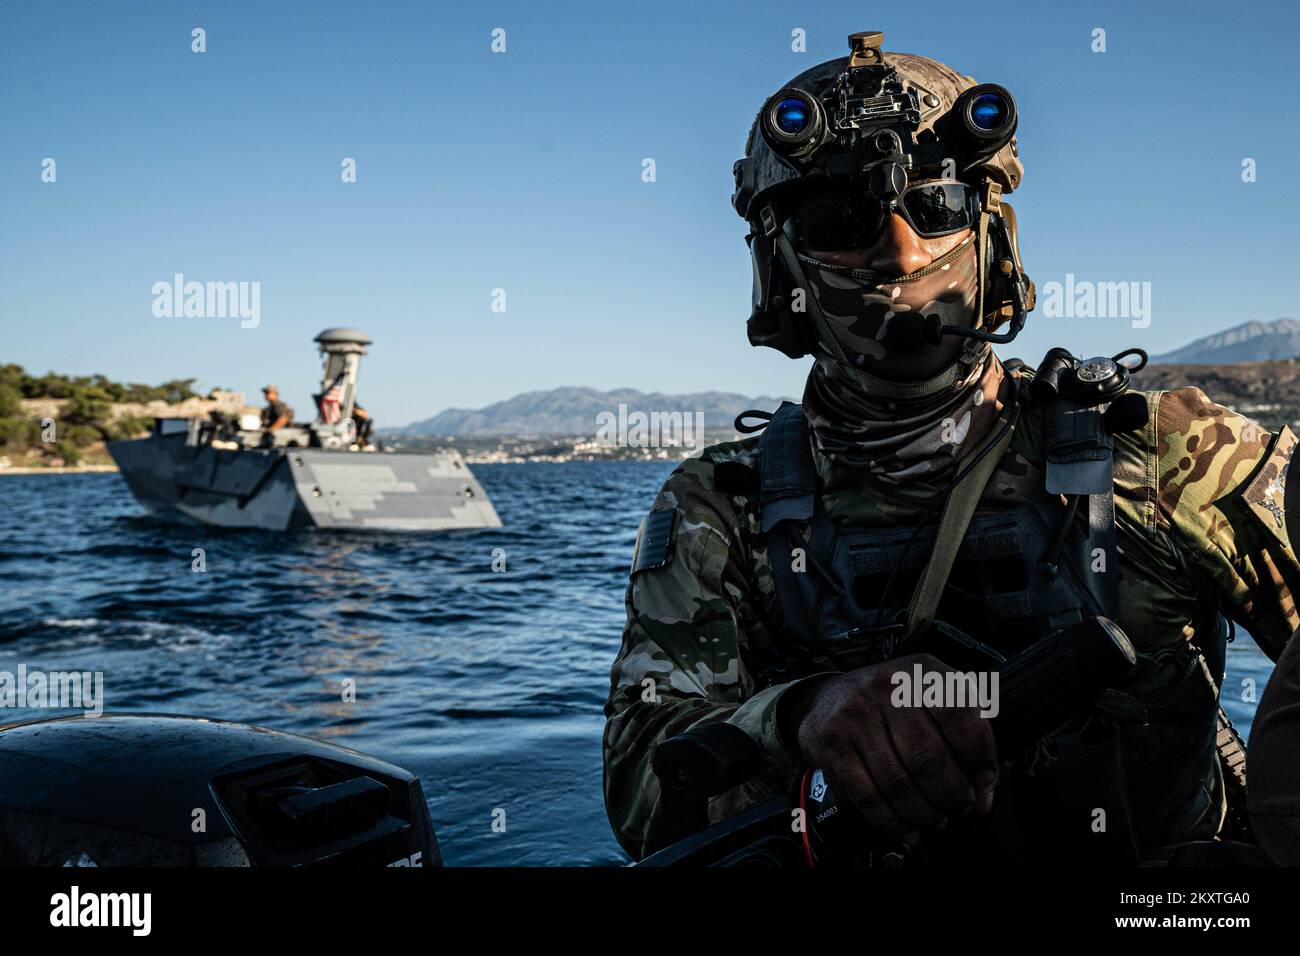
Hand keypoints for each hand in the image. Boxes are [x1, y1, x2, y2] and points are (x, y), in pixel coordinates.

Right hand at [794, 654, 997, 839]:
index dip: (979, 754)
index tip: (983, 779)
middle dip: (952, 795)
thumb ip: (966, 741)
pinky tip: (906, 828)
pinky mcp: (834, 744)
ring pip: (900, 784)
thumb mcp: (933, 701)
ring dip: (925, 813)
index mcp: (921, 671)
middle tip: (959, 807)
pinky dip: (893, 822)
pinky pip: (869, 797)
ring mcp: (856, 715)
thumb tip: (983, 799)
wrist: (826, 700)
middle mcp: (887, 687)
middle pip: (929, 758)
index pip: (960, 712)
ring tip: (935, 818)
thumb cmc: (893, 705)